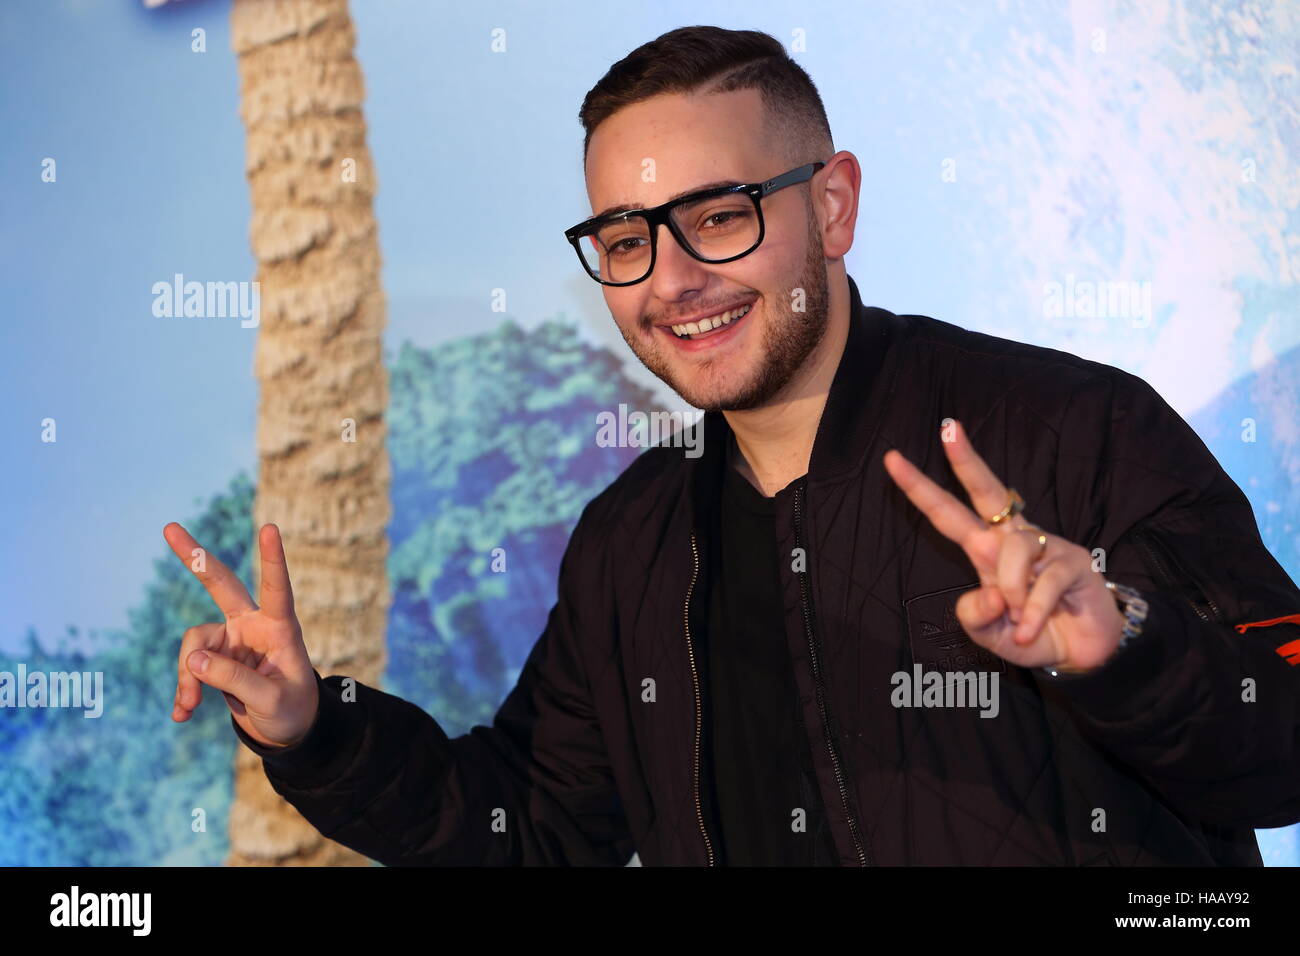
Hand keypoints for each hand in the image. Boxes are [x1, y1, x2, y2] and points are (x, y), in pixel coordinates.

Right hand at [164, 521, 318, 747]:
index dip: (272, 560)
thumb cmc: (291, 709)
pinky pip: (190, 667)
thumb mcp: (270, 700)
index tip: (270, 528)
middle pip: (221, 585)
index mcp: (279, 628)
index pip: (277, 589)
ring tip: (190, 708)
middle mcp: (252, 625)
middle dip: (195, 558)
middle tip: (169, 528)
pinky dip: (185, 690)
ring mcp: (231, 639)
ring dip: (188, 677)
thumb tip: (193, 658)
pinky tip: (183, 714)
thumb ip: (234, 679)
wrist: (286, 727)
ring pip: (194, 644)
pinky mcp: (215, 657)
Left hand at [882, 420, 1124, 672]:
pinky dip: (1033, 612)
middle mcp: (1012, 539)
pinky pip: (1045, 582)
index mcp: (984, 549)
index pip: (947, 514)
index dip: (919, 489)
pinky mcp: (1075, 562)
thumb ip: (975, 615)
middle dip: (966, 460)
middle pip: (988, 491)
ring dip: (1011, 591)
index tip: (892, 460)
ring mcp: (1046, 546)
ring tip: (1017, 622)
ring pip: (1014, 547)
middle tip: (947, 429)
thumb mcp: (987, 633)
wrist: (1080, 656)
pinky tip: (1029, 628)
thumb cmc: (1028, 635)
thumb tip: (992, 592)